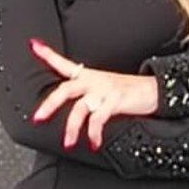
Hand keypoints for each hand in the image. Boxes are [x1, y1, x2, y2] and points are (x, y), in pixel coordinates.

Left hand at [27, 37, 159, 151]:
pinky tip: (94, 143)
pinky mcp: (116, 101)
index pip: (64, 64)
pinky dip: (94, 133)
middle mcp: (94, 81)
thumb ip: (88, 95)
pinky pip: (99, 118)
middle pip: (66, 89)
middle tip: (38, 118)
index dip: (48, 55)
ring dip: (72, 128)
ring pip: (80, 108)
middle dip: (50, 104)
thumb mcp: (105, 88)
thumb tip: (74, 110)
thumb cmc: (128, 92)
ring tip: (68, 143)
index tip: (33, 45)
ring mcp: (104, 90)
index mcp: (89, 76)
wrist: (155, 89)